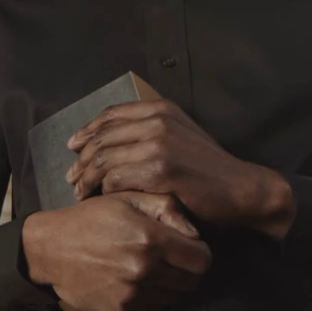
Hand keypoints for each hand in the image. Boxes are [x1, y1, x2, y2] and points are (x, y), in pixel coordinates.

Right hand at [21, 191, 212, 310]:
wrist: (51, 249)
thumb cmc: (91, 219)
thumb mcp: (128, 199)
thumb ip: (167, 209)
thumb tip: (195, 232)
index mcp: (151, 240)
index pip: (202, 260)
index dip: (199, 254)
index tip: (188, 249)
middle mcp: (145, 270)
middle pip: (192, 283)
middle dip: (186, 271)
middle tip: (170, 260)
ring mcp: (133, 294)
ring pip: (173, 298)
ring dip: (167, 286)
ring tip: (147, 270)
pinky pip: (153, 310)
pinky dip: (149, 299)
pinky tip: (133, 283)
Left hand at [65, 100, 296, 238]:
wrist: (241, 190)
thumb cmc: (209, 170)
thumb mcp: (180, 138)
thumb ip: (150, 132)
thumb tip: (112, 140)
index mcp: (161, 110)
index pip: (111, 116)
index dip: (87, 131)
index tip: (73, 147)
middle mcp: (158, 121)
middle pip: (102, 137)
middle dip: (81, 158)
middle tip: (70, 177)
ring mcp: (159, 144)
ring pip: (104, 159)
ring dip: (86, 177)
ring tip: (79, 192)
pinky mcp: (161, 170)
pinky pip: (117, 179)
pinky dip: (104, 190)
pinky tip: (101, 200)